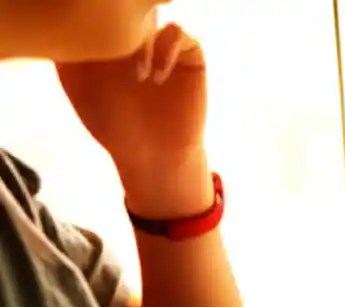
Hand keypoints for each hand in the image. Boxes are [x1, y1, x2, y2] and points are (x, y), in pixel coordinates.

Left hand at [56, 21, 207, 171]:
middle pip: (128, 7)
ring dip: (140, 40)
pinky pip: (178, 33)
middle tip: (113, 50)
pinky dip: (166, 48)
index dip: (92, 15)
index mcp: (106, 36)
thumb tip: (55, 20)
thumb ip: (66, 51)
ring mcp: (161, 43)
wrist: (154, 154)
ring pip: (151, 14)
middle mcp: (135, 35)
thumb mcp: (77, 85)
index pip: (99, 9)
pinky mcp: (189, 54)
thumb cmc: (113, 125)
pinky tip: (156, 77)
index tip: (87, 39)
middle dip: (118, 21)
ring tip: (136, 77)